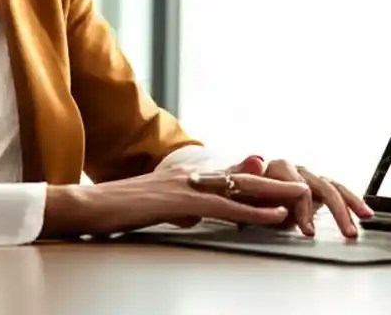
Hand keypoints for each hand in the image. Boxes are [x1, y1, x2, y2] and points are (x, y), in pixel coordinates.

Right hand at [40, 167, 310, 237]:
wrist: (85, 206)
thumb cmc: (113, 210)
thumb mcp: (153, 208)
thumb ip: (177, 208)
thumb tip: (192, 215)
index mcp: (183, 178)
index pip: (229, 178)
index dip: (258, 182)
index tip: (283, 184)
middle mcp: (189, 176)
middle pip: (243, 178)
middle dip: (276, 182)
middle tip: (305, 185)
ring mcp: (185, 186)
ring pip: (241, 188)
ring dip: (274, 193)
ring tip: (302, 197)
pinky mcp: (180, 201)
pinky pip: (225, 207)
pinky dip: (253, 211)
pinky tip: (273, 215)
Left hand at [228, 155, 374, 238]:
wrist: (235, 190)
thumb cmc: (236, 191)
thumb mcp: (234, 183)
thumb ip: (244, 172)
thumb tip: (257, 160)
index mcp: (277, 169)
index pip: (300, 187)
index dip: (306, 209)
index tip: (308, 231)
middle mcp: (296, 171)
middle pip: (323, 186)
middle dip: (338, 210)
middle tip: (347, 232)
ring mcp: (307, 178)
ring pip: (334, 188)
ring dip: (350, 205)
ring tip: (365, 220)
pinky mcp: (315, 188)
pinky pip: (337, 192)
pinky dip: (351, 202)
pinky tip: (364, 214)